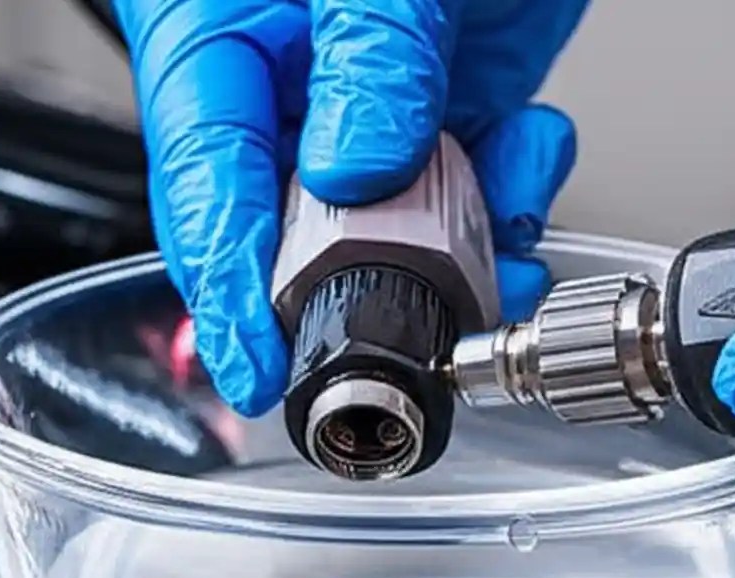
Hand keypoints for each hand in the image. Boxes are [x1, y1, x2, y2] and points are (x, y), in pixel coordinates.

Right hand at [113, 0, 587, 415]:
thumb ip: (365, 61)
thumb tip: (356, 169)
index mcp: (222, 49)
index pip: (206, 190)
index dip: (231, 291)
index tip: (260, 370)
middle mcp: (295, 92)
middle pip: (307, 227)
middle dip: (380, 276)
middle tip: (431, 310)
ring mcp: (379, 105)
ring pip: (407, 221)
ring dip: (466, 243)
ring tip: (503, 228)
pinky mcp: (451, 106)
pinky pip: (479, 181)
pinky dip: (518, 187)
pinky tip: (528, 149)